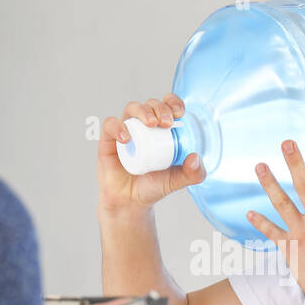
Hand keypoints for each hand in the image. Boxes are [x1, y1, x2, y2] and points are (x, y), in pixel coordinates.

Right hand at [98, 94, 205, 214]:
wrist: (130, 202)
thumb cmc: (153, 186)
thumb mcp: (177, 181)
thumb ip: (193, 173)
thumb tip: (196, 158)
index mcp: (163, 130)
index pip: (168, 106)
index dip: (173, 103)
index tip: (180, 113)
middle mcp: (144, 126)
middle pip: (151, 104)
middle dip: (160, 108)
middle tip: (167, 123)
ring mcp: (126, 130)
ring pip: (132, 108)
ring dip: (142, 111)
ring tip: (151, 124)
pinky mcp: (109, 140)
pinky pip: (110, 125)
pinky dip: (118, 127)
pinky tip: (126, 138)